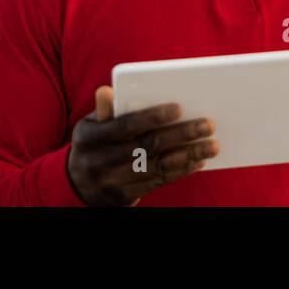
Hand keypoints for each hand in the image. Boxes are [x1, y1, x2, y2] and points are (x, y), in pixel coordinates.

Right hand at [66, 85, 219, 205]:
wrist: (76, 184)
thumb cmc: (92, 143)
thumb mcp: (89, 125)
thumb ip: (104, 110)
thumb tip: (106, 90)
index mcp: (91, 138)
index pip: (126, 126)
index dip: (152, 117)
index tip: (179, 107)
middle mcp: (100, 162)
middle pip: (148, 147)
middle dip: (181, 135)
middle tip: (208, 124)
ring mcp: (112, 183)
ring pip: (157, 167)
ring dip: (188, 156)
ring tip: (212, 145)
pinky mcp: (125, 198)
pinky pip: (157, 183)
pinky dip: (180, 171)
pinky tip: (197, 161)